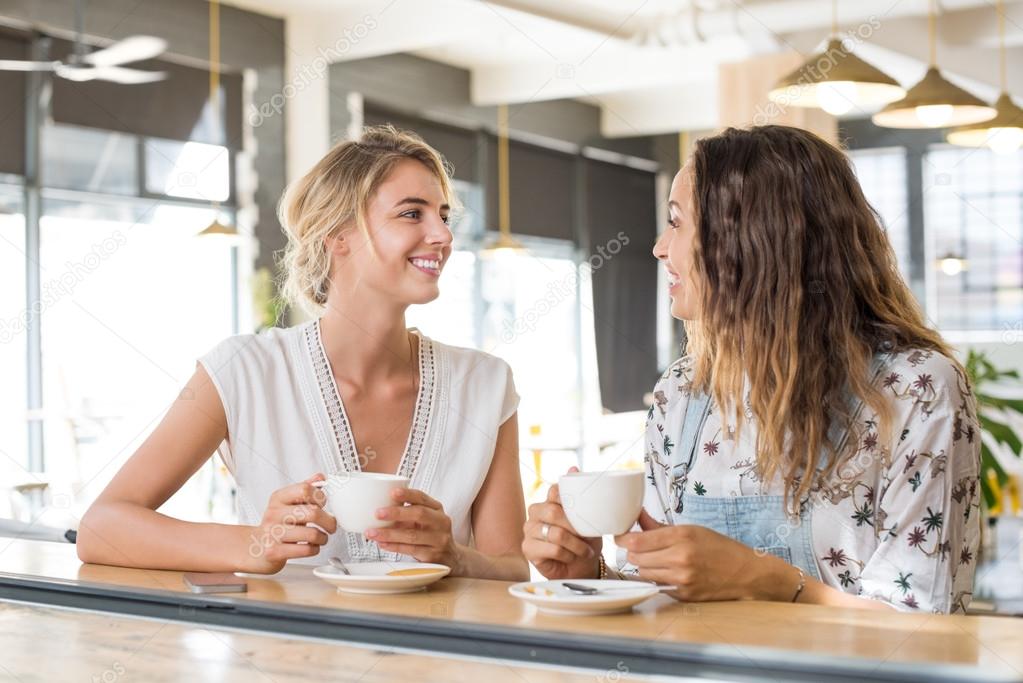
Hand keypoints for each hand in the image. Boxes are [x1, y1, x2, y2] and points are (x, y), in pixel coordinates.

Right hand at [245, 473, 336, 572]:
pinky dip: (315, 549)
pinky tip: (311, 546)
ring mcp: (273, 533)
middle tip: (331, 525)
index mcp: (278, 498)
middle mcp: (274, 514)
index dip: (320, 497)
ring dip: (323, 538)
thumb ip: (305, 488)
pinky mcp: (274, 552)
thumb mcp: (288, 502)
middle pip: (312, 513)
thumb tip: (321, 477)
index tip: (322, 504)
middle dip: (329, 521)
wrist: (256, 548)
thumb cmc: (277, 523)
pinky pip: (306, 550)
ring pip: (312, 534)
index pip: (305, 489)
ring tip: (321, 537)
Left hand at [366, 488, 461, 570]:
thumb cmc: (431, 533)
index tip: (392, 493)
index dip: (407, 494)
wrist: (451, 557)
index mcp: (437, 509)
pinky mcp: (432, 556)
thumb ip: (408, 512)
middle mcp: (441, 522)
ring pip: (412, 535)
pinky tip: (382, 543)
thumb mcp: (426, 519)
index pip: (422, 498)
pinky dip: (394, 546)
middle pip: (419, 514)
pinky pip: (410, 550)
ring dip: (389, 534)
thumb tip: (380, 506)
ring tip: (372, 532)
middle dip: (397, 513)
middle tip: (378, 513)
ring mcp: (438, 540)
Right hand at [522, 467, 601, 579]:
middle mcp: (536, 512)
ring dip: (575, 545)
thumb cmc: (584, 540)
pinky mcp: (527, 548)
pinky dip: (567, 555)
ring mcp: (529, 530)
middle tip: (587, 537)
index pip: (554, 491)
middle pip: (552, 511)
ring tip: (584, 551)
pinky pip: (552, 549)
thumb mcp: (588, 517)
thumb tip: (573, 467)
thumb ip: (579, 493)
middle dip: (574, 527)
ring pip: (555, 533)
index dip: (570, 502)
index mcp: (549, 501)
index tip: (583, 515)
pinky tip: (570, 557)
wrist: (583, 566)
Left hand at [615, 509, 792, 601]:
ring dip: (643, 566)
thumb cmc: (719, 547)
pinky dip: (656, 578)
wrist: (746, 573)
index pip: (637, 541)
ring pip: (643, 573)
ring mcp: (682, 579)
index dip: (622, 538)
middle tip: (638, 548)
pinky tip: (667, 571)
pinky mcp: (683, 595)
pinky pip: (657, 585)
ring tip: (654, 559)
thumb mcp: (691, 529)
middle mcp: (680, 558)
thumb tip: (636, 515)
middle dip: (633, 552)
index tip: (619, 536)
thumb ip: (659, 526)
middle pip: (636, 558)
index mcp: (682, 536)